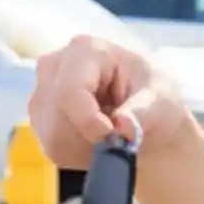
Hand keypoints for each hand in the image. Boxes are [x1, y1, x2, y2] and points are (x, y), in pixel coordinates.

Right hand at [27, 35, 186, 169]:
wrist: (148, 114)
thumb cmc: (156, 99)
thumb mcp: (163, 102)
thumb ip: (143, 112)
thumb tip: (122, 124)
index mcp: (86, 49)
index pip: (68, 91)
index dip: (89, 122)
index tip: (114, 135)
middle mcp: (55, 64)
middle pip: (57, 118)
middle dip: (90, 137)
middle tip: (119, 135)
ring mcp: (43, 90)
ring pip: (53, 137)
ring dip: (86, 148)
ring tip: (112, 135)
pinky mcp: (40, 116)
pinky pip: (52, 148)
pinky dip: (79, 154)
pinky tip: (98, 141)